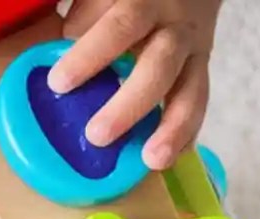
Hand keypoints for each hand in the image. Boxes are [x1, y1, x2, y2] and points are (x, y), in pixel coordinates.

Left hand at [48, 0, 221, 169]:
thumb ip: (85, 17)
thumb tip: (57, 52)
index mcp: (144, 1)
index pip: (119, 28)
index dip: (89, 56)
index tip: (59, 83)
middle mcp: (174, 26)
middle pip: (158, 66)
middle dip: (129, 105)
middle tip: (96, 136)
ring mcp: (194, 49)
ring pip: (190, 90)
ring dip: (172, 128)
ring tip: (152, 160)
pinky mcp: (201, 68)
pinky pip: (198, 102)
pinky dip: (186, 133)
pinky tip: (171, 158)